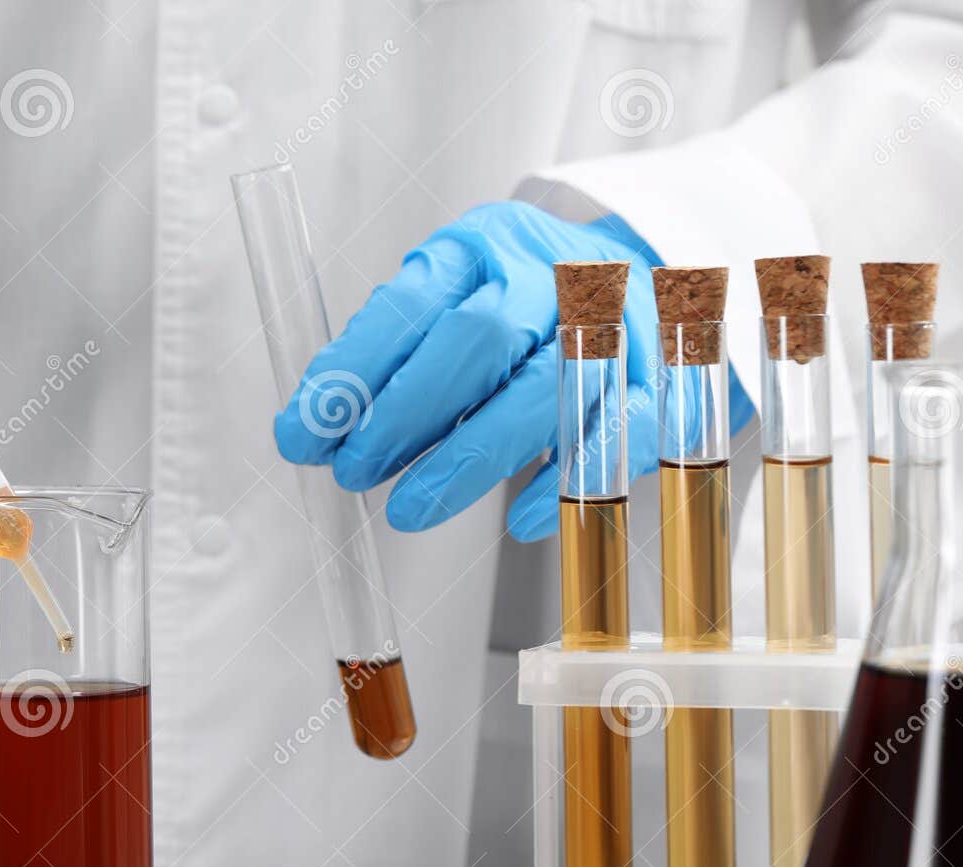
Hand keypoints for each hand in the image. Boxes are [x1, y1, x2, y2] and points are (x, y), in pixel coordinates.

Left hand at [276, 203, 739, 539]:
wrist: (643, 276)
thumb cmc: (516, 304)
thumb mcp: (445, 302)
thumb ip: (380, 358)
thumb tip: (306, 429)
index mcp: (483, 247)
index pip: (409, 304)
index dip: (352, 373)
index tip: (302, 435)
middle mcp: (552, 275)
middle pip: (480, 337)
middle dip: (407, 413)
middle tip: (355, 471)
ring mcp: (616, 327)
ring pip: (546, 390)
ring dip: (470, 458)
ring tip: (409, 509)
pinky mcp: (661, 385)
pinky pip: (619, 438)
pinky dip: (562, 484)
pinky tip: (514, 523)